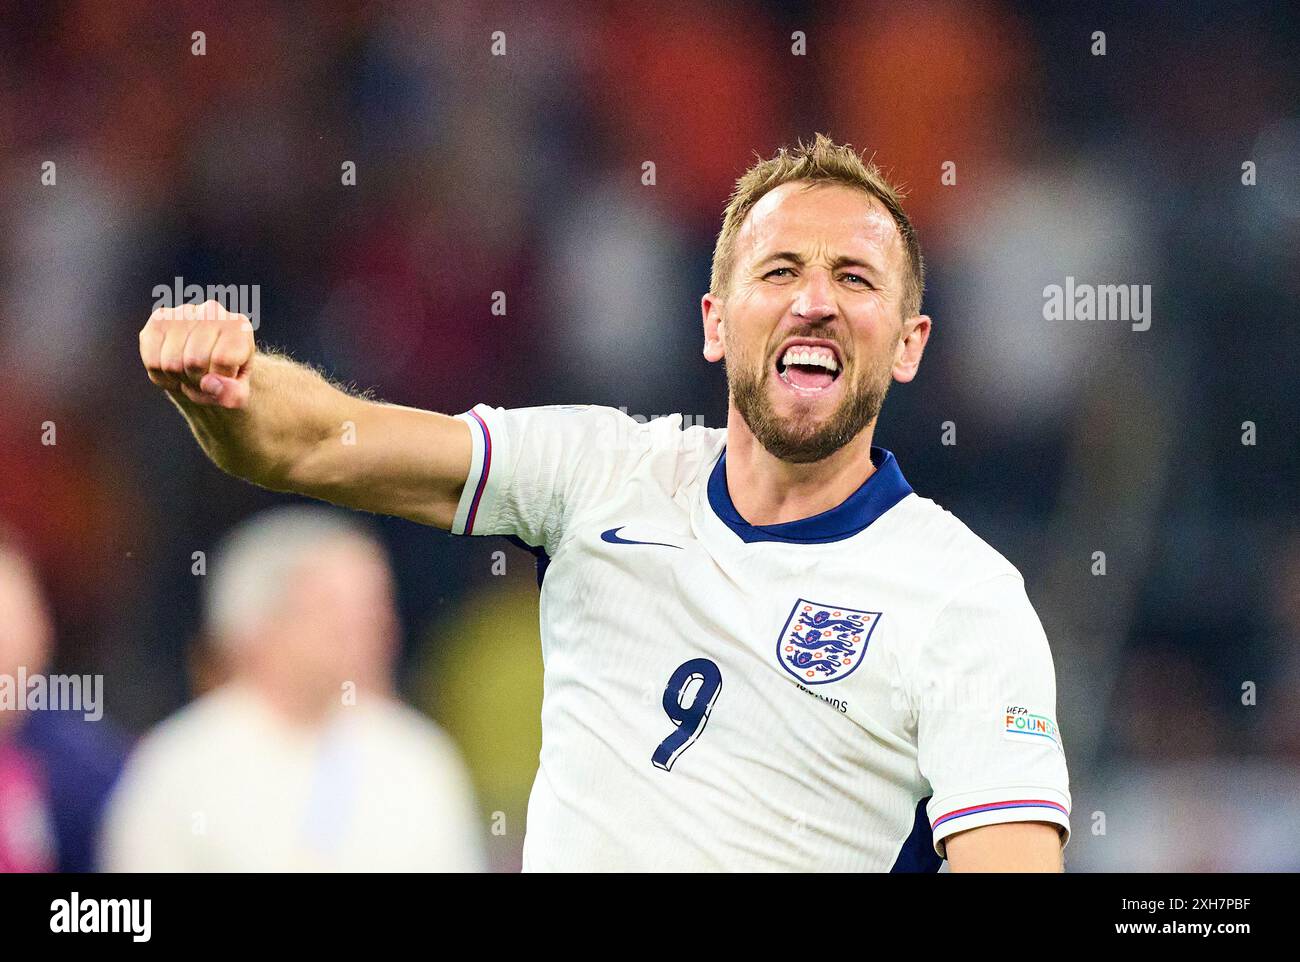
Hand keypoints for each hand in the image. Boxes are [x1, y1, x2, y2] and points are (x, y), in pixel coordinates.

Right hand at [139, 300, 255, 408]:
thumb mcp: (239, 392)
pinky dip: (161, 376)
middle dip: (197, 381)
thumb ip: (233, 393)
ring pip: (170, 364)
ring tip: (191, 374)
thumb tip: (209, 384)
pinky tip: (174, 370)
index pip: (221, 360)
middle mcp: (211, 311)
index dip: (220, 379)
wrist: (209, 366)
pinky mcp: (159, 321)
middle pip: (193, 362)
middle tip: (205, 379)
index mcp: (238, 326)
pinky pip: (152, 361)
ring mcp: (182, 312)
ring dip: (179, 380)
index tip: (225, 377)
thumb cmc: (226, 377)